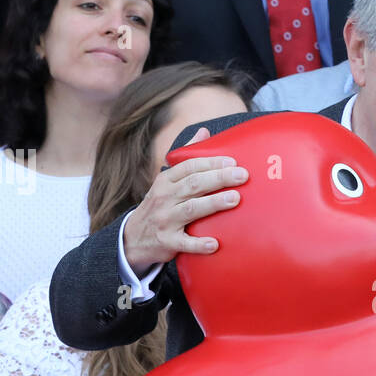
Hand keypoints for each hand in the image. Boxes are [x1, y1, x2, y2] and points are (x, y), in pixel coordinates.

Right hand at [122, 127, 248, 272]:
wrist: (133, 238)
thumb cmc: (160, 205)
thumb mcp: (167, 180)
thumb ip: (186, 157)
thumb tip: (205, 131)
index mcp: (166, 180)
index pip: (189, 167)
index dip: (211, 163)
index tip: (233, 162)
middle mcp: (164, 198)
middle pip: (193, 185)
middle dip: (218, 178)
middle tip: (242, 176)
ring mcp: (165, 220)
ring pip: (190, 210)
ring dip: (213, 204)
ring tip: (234, 199)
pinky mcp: (167, 242)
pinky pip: (184, 243)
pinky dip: (199, 244)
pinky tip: (214, 244)